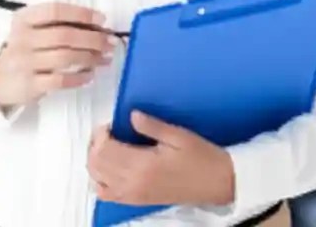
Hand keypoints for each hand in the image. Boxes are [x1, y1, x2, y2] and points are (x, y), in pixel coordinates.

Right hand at [0, 2, 114, 111]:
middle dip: (92, 38)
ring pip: (65, 57)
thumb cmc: (23, 50)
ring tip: (104, 58)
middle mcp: (22, 38)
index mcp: (24, 19)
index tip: (101, 19)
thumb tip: (97, 26)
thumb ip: (57, 24)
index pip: (55, 10)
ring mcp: (25, 62)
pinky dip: (79, 78)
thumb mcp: (31, 30)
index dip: (81, 14)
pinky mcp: (30, 84)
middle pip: (64, 35)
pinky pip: (61, 81)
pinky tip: (89, 75)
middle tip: (110, 42)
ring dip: (90, 57)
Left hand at [87, 111, 235, 206]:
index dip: (101, 133)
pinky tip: (109, 169)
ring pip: (97, 179)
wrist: (220, 183)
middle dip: (95, 145)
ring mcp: (135, 194)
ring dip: (95, 161)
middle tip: (107, 133)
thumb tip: (131, 116)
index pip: (105, 149)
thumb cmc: (203, 159)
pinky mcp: (138, 201)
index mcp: (144, 165)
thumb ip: (152, 126)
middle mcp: (134, 183)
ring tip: (107, 148)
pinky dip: (100, 181)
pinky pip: (107, 195)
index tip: (111, 125)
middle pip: (96, 163)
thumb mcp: (179, 136)